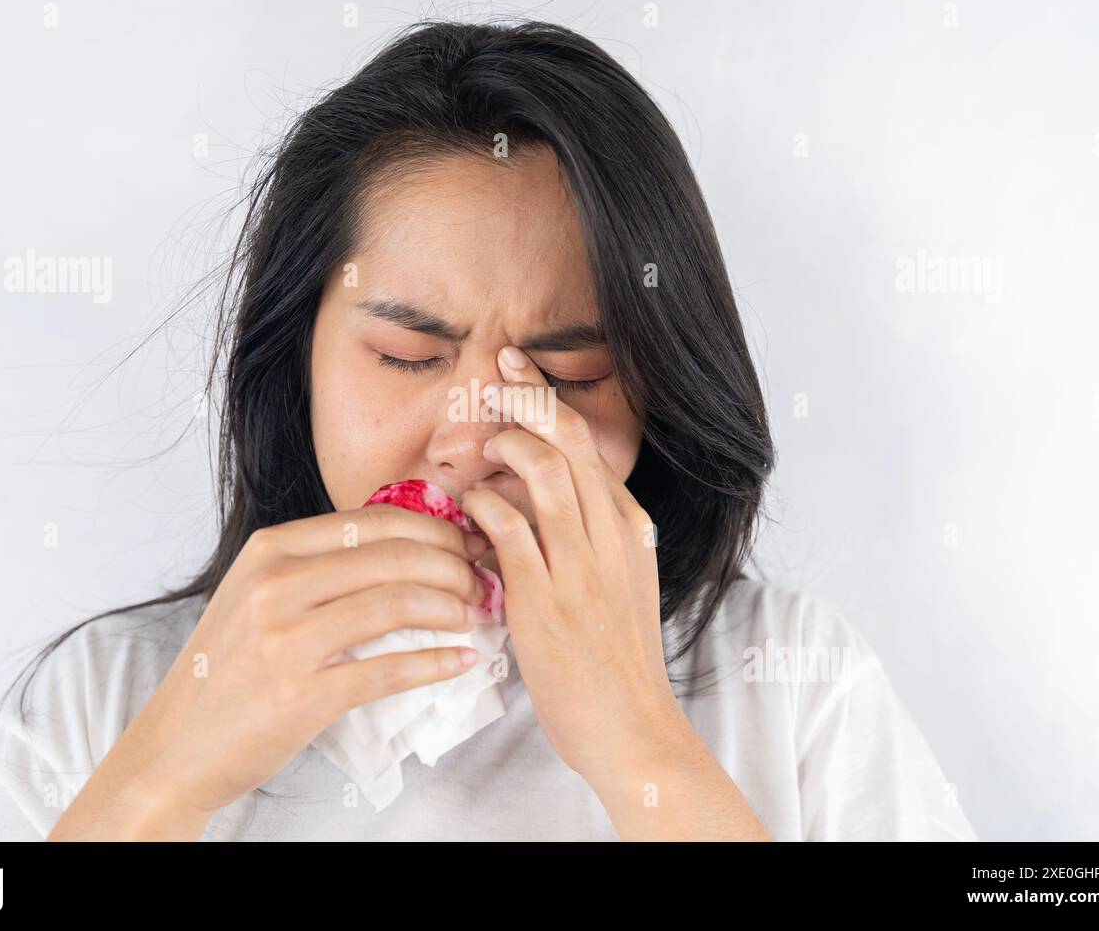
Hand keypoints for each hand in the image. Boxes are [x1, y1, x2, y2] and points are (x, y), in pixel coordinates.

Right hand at [48, 504, 488, 838]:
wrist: (176, 747)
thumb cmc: (226, 670)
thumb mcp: (258, 594)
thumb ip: (318, 565)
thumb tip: (405, 545)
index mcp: (270, 550)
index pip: (376, 521)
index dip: (437, 530)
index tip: (468, 545)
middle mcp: (276, 585)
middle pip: (396, 557)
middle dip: (455, 566)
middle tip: (483, 582)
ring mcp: (286, 640)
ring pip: (398, 604)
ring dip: (453, 609)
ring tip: (477, 616)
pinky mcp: (302, 695)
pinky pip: (389, 669)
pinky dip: (436, 663)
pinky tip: (460, 661)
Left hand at [460, 345, 682, 783]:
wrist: (632, 728)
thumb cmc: (616, 664)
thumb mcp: (619, 587)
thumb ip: (588, 541)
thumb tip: (532, 505)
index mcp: (630, 527)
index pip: (588, 443)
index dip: (547, 398)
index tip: (516, 368)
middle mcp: (612, 533)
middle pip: (568, 438)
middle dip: (527, 394)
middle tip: (494, 373)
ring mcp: (581, 562)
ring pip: (542, 468)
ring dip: (501, 445)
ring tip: (476, 451)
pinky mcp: (547, 596)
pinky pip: (508, 526)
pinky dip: (480, 505)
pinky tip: (466, 509)